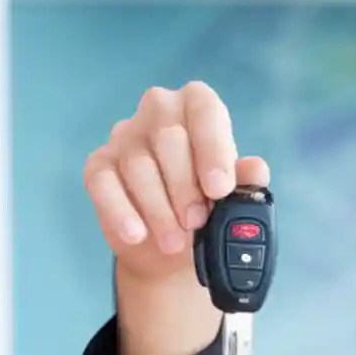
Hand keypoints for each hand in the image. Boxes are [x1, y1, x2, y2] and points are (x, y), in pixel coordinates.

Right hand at [83, 80, 269, 282]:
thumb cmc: (209, 207)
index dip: (212, 148)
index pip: (203, 108)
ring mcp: (125, 136)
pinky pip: (103, 183)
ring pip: (138, 164)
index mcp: (197, 106)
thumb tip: (256, 169)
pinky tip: (137, 234)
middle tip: (197, 222)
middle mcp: (158, 111)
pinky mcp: (98, 166)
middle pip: (168, 136)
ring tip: (175, 241)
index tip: (220, 190)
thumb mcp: (233, 198)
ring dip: (158, 208)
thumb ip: (246, 182)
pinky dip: (121, 212)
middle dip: (185, 186)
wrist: (173, 248)